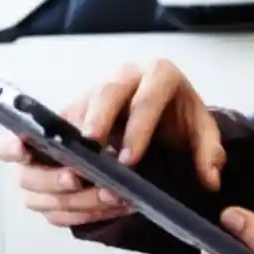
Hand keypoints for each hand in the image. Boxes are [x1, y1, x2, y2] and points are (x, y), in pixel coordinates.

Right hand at [0, 60, 226, 227]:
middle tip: (91, 154)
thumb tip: (209, 178)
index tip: (129, 160)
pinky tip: (44, 171)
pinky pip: (54, 128)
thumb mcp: (202, 130)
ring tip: (71, 176)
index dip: (137, 129)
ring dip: (68, 143)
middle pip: (103, 94)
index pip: (146, 98)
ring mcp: (94, 93)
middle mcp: (122, 78)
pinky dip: (45, 152)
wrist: (164, 107)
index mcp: (157, 74)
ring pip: (73, 112)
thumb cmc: (179, 115)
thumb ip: (208, 153)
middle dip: (96, 123)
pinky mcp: (73, 112)